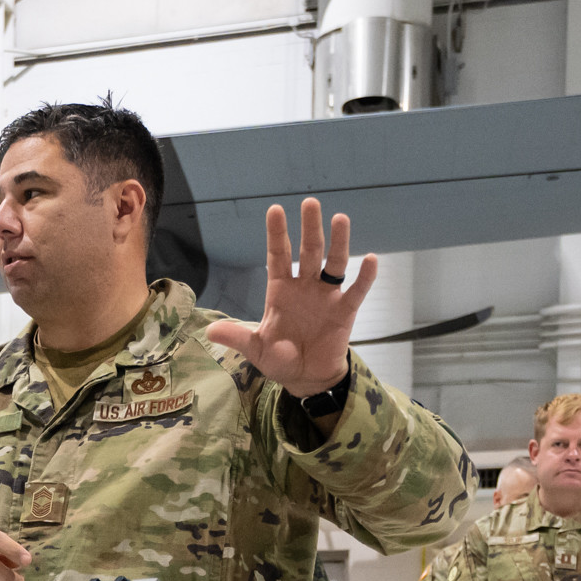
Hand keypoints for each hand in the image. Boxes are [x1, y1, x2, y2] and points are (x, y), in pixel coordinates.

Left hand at [201, 198, 375, 397]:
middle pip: (309, 251)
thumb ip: (237, 337)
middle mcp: (305, 286)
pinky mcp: (345, 310)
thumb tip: (210, 330)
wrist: (306, 378)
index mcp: (281, 290)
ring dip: (338, 242)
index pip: (278, 255)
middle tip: (310, 203)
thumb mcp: (256, 349)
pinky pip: (357, 290)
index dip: (277, 234)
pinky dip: (365, 276)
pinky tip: (370, 258)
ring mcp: (327, 296)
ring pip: (334, 263)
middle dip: (309, 228)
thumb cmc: (280, 359)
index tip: (275, 209)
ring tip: (340, 218)